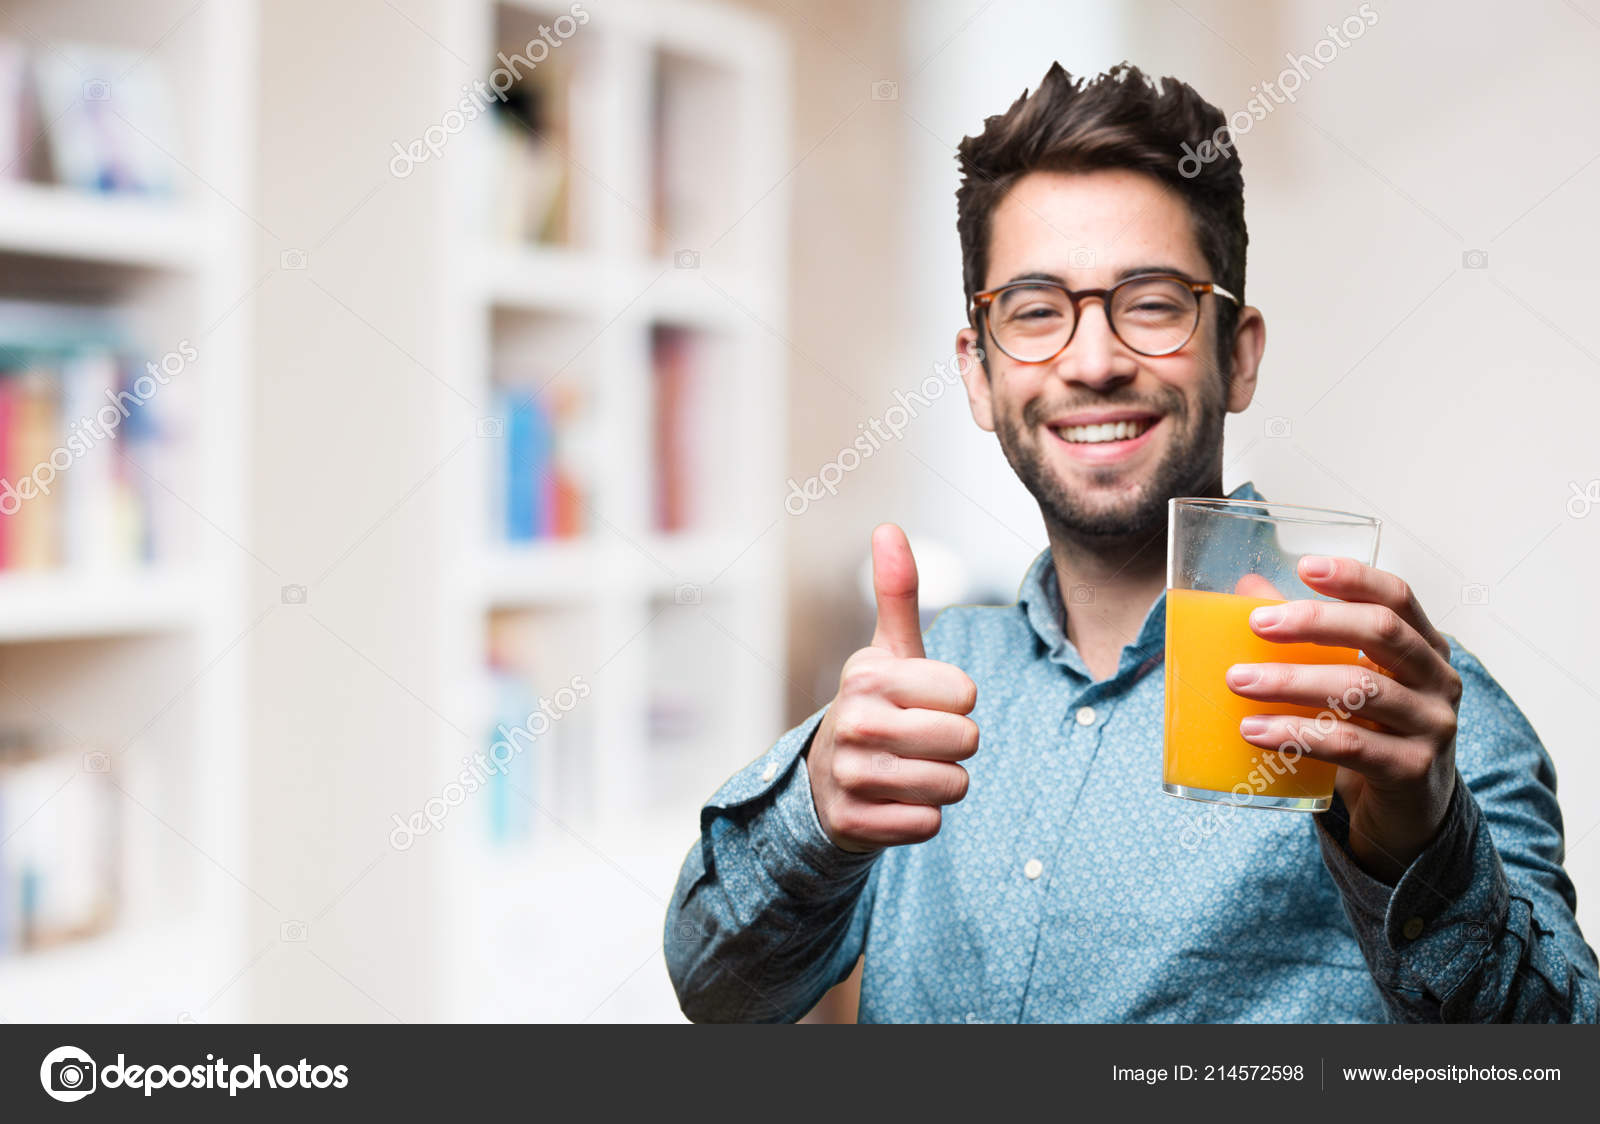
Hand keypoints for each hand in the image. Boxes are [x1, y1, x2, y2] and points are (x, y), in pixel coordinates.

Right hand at [805, 524, 979, 852]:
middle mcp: (854, 724)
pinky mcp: (855, 824)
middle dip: (955, 746)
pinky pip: (929, 825)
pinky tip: (894, 802)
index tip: (925, 704)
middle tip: (920, 742)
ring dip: (942, 783)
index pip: (966, 695)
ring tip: (909, 770)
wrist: (824, 781)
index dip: (958, 703)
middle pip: (965, 741)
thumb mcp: (886, 653)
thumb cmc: (876, 708)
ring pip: (952, 786)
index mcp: (868, 677)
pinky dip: (922, 818)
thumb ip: (897, 594)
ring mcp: (850, 777)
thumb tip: (888, 527)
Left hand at [1224, 556, 1461, 882]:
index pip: (1397, 598)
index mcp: (1424, 648)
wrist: (1408, 815)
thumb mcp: (1346, 683)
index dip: (1354, 577)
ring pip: (1360, 689)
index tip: (1304, 566)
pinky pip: (1350, 744)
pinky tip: (1256, 730)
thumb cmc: (1370, 734)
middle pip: (1381, 633)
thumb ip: (1306, 638)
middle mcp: (1438, 680)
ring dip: (1292, 680)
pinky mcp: (1412, 770)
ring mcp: (1432, 726)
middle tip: (1256, 624)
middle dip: (1314, 623)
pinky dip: (1297, 734)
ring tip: (1239, 680)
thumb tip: (1247, 591)